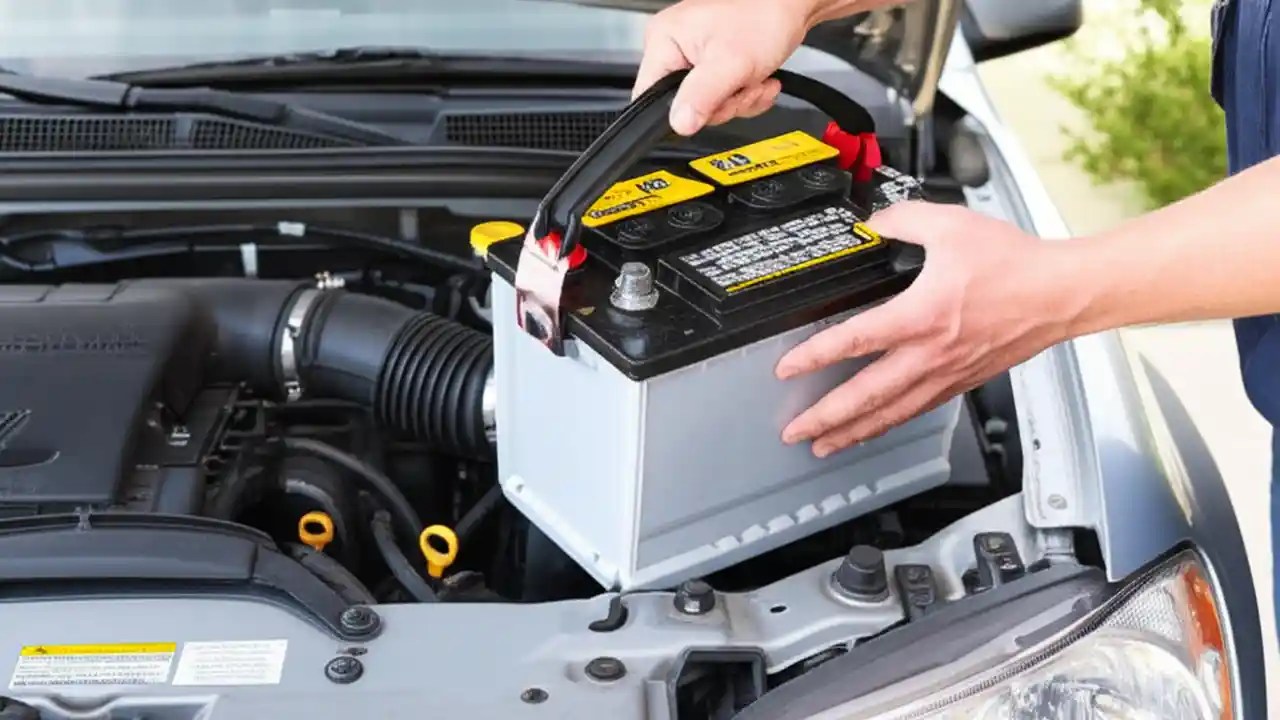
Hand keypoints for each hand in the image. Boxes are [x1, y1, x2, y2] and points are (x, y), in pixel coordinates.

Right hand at [633, 0, 815, 134]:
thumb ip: (701, 97)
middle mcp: (673, 47)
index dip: (680, 111)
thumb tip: (679, 124)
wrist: (792, 7)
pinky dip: (743, 95)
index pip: (650, 95)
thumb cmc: (763, 17)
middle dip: (722, 104)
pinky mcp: (712, 65)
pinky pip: (720, 98)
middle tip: (741, 86)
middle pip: (684, 106)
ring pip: (706, 106)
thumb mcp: (730, 64)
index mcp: (664, 41)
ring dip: (738, 100)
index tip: (710, 105)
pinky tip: (756, 80)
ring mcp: (694, 56)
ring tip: (753, 79)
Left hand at [776, 201, 1081, 456]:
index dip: (815, 356)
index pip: (855, 340)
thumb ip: (903, 220)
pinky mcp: (962, 381)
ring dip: (853, 432)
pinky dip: (889, 424)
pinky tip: (875, 429)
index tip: (786, 369)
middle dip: (826, 417)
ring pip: (891, 412)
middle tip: (794, 431)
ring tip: (824, 445)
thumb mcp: (950, 224)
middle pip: (866, 395)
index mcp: (921, 315)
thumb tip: (872, 224)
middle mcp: (930, 353)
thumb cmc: (1014, 264)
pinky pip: (917, 410)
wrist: (1061, 293)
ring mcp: (947, 373)